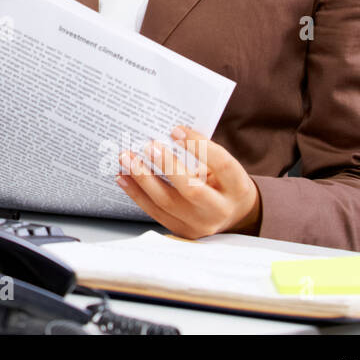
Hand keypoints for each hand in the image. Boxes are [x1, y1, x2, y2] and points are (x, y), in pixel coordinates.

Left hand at [116, 125, 261, 239]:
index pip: (221, 165)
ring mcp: (199, 224)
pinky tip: (123, 176)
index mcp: (237, 188)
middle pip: (192, 190)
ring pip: (166, 202)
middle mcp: (219, 210)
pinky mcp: (181, 230)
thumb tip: (167, 134)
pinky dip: (136, 193)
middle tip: (147, 145)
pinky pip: (154, 211)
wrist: (234, 215)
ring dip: (142, 178)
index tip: (176, 129)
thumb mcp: (224, 168)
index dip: (199, 146)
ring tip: (126, 157)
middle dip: (167, 166)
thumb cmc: (225, 182)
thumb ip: (203, 153)